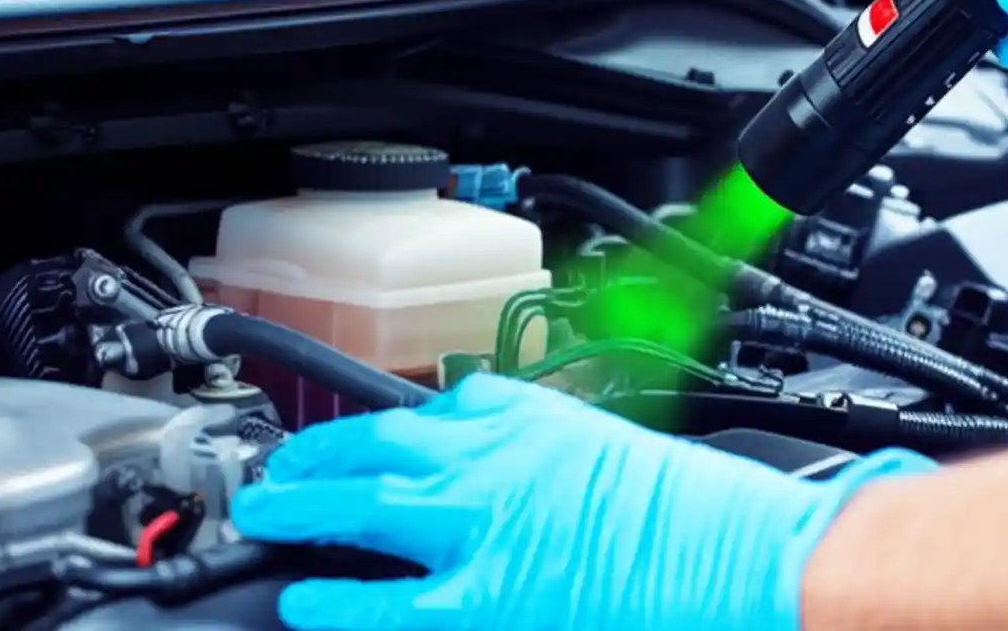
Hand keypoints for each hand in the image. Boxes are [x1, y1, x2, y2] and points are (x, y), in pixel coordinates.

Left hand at [231, 374, 934, 630]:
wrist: (743, 554)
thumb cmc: (697, 511)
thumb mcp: (610, 453)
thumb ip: (544, 451)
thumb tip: (503, 465)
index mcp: (532, 415)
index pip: (436, 406)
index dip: (380, 425)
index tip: (357, 433)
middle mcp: (494, 455)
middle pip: (380, 440)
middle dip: (318, 453)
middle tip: (278, 467)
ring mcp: (482, 522)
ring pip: (366, 500)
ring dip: (303, 503)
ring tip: (264, 511)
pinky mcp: (484, 597)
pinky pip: (385, 601)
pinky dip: (334, 601)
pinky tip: (302, 601)